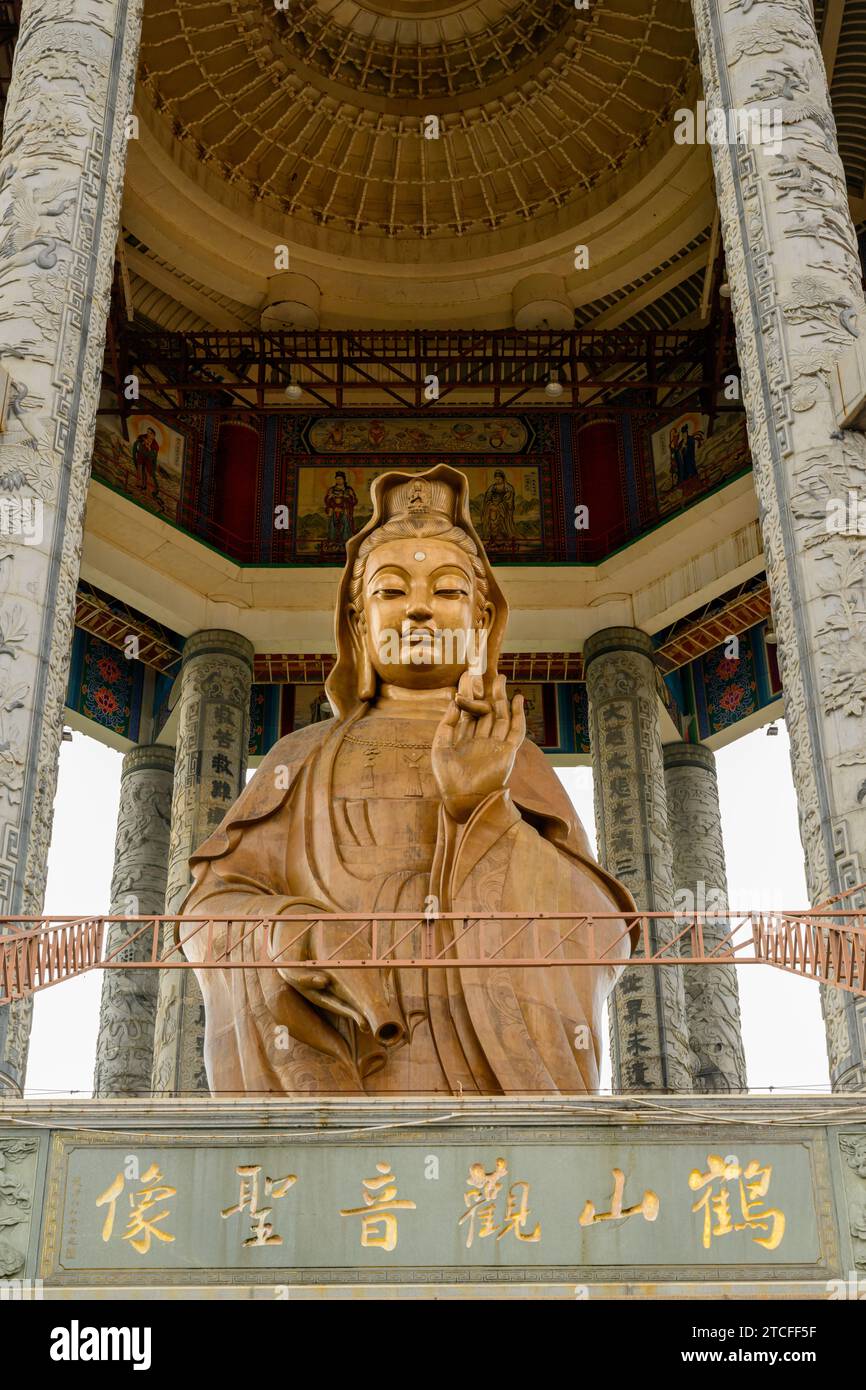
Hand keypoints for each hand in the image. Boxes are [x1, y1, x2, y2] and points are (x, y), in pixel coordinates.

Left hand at [432, 672, 524, 821]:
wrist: (463, 800)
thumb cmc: (448, 778)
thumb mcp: (441, 746)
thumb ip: (447, 724)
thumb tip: (454, 700)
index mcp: (465, 740)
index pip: (470, 712)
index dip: (470, 695)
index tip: (469, 676)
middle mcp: (481, 741)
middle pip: (487, 711)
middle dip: (488, 692)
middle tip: (489, 672)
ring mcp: (495, 746)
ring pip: (501, 717)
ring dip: (503, 698)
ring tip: (502, 679)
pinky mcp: (507, 752)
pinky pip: (516, 731)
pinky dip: (518, 715)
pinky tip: (518, 700)